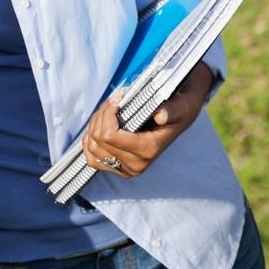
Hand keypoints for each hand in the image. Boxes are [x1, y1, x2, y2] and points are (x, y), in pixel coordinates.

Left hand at [81, 61, 213, 177]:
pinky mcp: (117, 168)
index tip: (117, 98)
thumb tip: (160, 116)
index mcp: (148, 150)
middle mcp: (136, 165)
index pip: (109, 135)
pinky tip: (100, 126)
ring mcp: (125, 169)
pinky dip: (90, 140)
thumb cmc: (176, 110)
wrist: (178, 120)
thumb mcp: (178, 107)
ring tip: (108, 111)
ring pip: (91, 147)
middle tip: (113, 101)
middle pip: (98, 139)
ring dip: (95, 125)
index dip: (107, 113)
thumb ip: (171, 111)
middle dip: (101, 115)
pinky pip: (91, 158)